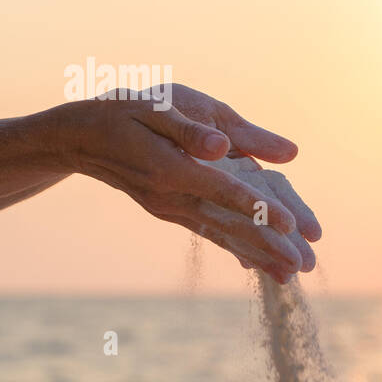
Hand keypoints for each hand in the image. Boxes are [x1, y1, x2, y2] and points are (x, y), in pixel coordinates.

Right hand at [56, 84, 319, 282]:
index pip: (222, 191)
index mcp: (171, 167)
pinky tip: (257, 267)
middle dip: (268, 245)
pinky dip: (235, 250)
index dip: (257, 207)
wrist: (78, 137)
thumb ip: (193, 128)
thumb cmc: (123, 110)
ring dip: (257, 255)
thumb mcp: (158, 106)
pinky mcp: (171, 213)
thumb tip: (223, 146)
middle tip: (303, 265)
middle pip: (228, 224)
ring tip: (290, 276)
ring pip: (221, 235)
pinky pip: (209, 235)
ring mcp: (170, 209)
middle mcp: (171, 197)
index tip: (290, 225)